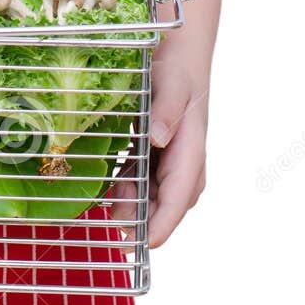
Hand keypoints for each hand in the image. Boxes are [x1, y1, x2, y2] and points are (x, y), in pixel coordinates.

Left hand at [109, 60, 208, 247]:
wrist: (177, 62)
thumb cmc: (176, 73)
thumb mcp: (171, 84)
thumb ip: (165, 109)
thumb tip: (159, 137)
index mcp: (190, 152)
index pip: (179, 198)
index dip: (162, 224)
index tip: (144, 242)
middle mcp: (184, 166)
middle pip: (165, 207)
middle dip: (142, 218)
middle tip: (116, 218)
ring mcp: (170, 166)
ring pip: (152, 199)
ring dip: (132, 203)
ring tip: (114, 198)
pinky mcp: (156, 163)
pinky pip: (142, 186)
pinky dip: (127, 190)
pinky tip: (114, 186)